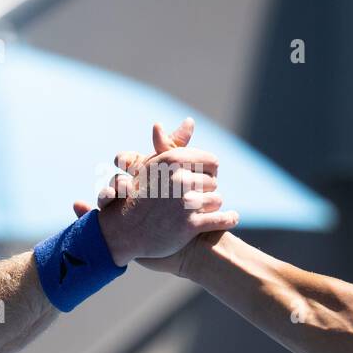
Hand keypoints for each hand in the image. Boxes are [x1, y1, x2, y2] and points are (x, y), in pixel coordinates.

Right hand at [73, 118, 238, 271]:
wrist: (122, 232)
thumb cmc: (138, 194)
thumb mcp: (154, 164)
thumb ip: (175, 142)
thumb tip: (190, 121)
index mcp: (173, 160)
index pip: (211, 162)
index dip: (207, 171)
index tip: (200, 179)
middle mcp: (180, 179)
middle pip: (214, 182)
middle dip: (206, 190)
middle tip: (196, 198)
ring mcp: (186, 203)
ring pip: (218, 200)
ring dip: (212, 207)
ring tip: (202, 211)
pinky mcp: (190, 226)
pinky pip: (223, 219)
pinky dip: (229, 219)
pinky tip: (231, 219)